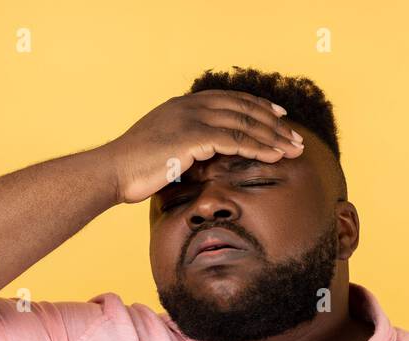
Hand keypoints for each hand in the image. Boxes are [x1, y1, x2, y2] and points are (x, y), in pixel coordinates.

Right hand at [101, 89, 305, 204]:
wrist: (112, 172)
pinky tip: (274, 156)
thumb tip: (205, 157)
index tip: (279, 116)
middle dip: (274, 123)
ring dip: (273, 137)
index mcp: (184, 104)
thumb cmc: (135, 169)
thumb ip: (187, 144)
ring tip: (294, 149)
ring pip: (244, 123)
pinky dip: (258, 147)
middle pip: (243, 109)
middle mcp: (190, 106)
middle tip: (296, 137)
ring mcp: (191, 119)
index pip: (230, 100)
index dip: (258, 107)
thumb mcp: (164, 148)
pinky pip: (235, 140)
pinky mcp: (192, 137)